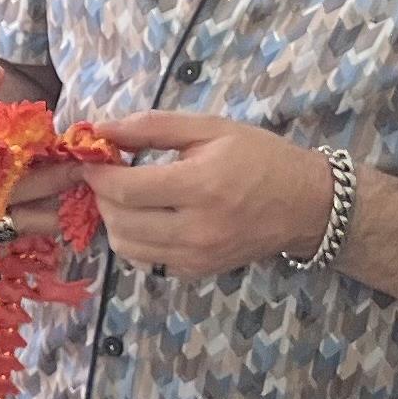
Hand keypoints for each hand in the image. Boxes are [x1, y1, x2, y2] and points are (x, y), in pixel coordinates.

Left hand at [86, 112, 336, 276]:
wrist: (306, 204)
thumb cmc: (260, 158)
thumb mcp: (211, 129)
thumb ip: (153, 126)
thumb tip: (101, 128)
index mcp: (202, 186)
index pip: (127, 189)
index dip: (98, 174)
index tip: (92, 159)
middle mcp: (197, 229)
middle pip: (120, 221)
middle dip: (102, 196)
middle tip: (109, 175)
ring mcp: (196, 256)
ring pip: (126, 247)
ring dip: (113, 220)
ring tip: (126, 196)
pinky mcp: (196, 271)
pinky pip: (146, 260)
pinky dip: (134, 239)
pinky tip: (147, 217)